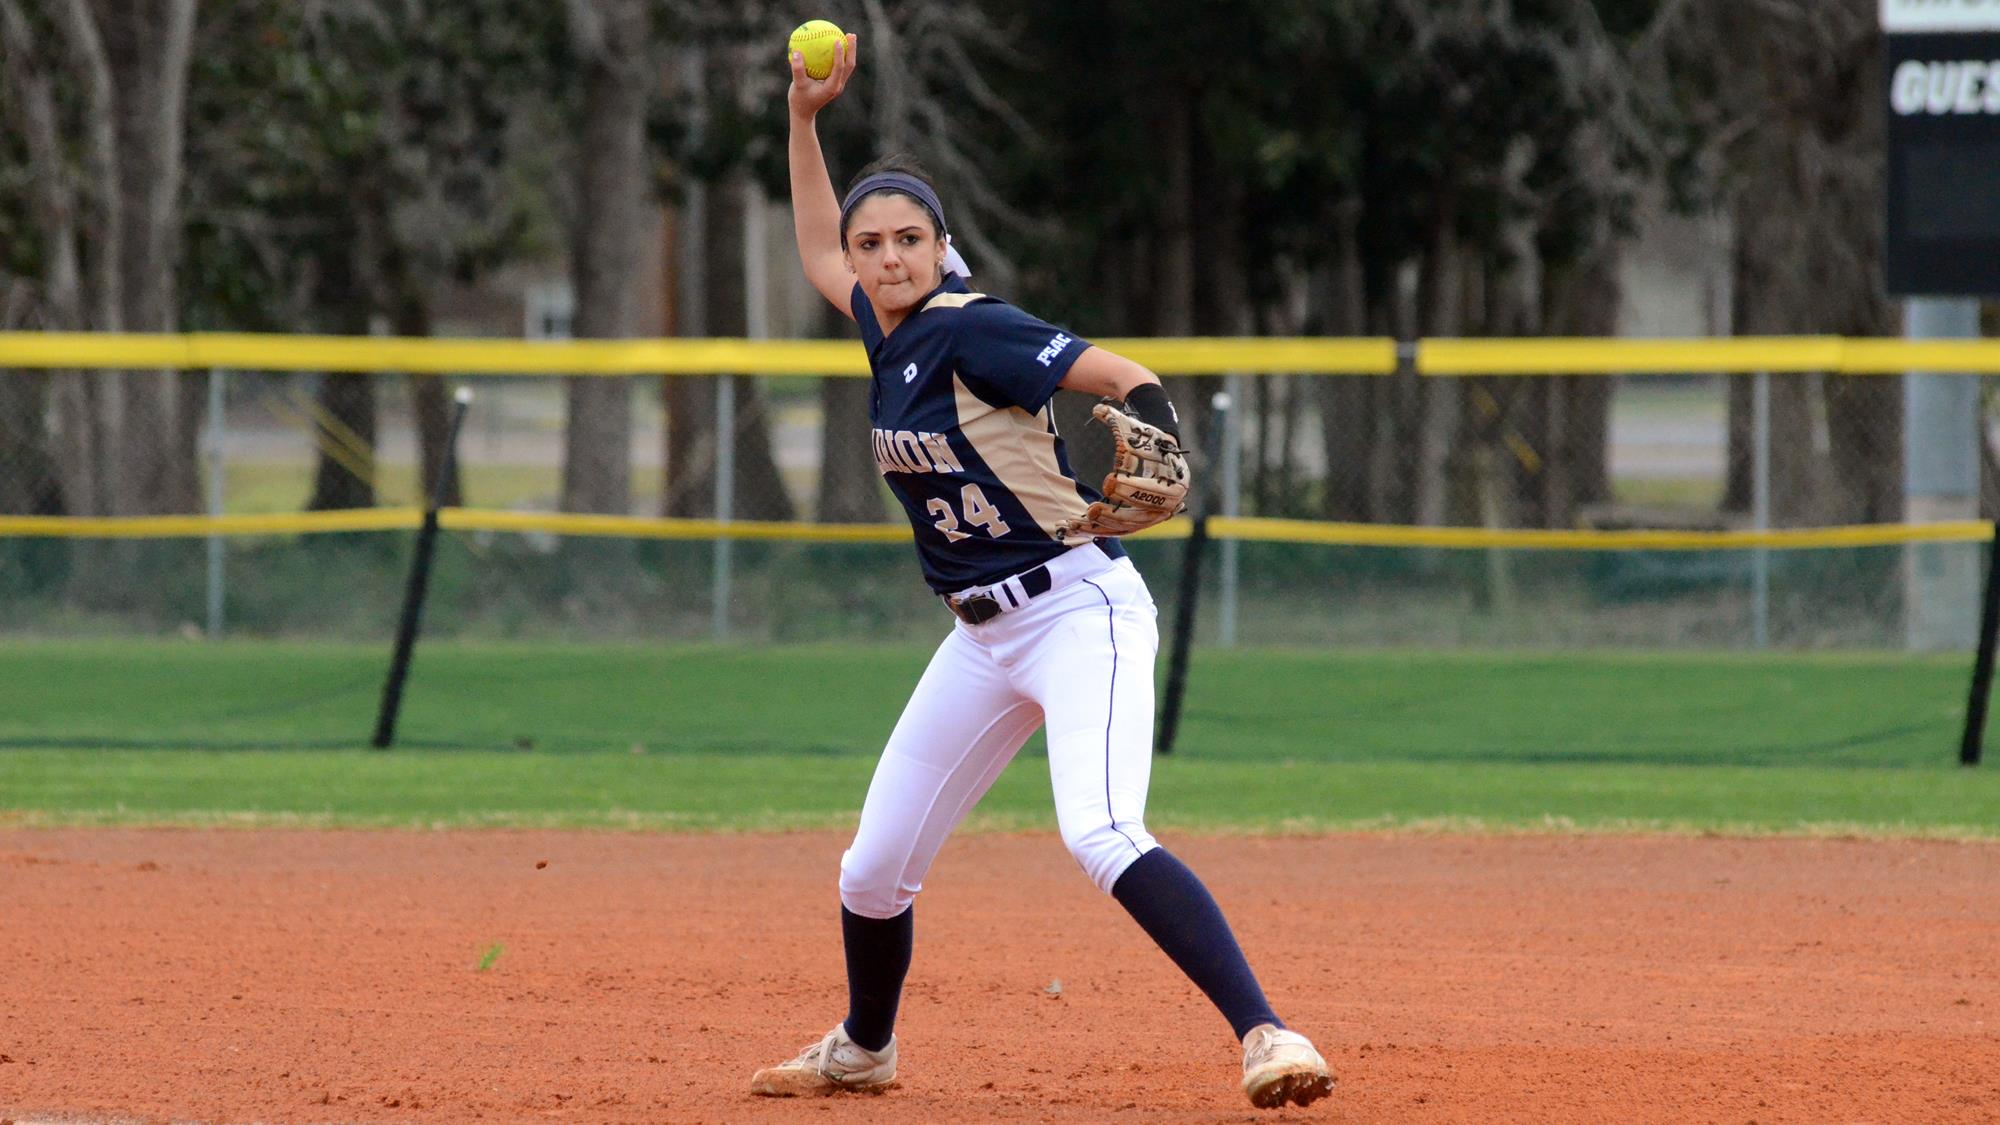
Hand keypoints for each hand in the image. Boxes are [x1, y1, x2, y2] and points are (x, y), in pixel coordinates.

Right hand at [788, 33, 857, 119]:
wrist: (803, 113)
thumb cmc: (799, 100)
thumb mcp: (797, 85)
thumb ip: (798, 70)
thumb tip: (796, 52)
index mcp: (832, 87)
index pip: (839, 68)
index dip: (840, 54)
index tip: (837, 40)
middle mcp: (838, 85)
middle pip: (850, 65)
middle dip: (852, 49)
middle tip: (850, 35)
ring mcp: (838, 84)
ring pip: (848, 66)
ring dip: (850, 51)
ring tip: (848, 36)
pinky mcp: (835, 82)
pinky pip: (840, 66)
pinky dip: (840, 55)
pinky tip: (834, 43)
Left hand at [1056, 402, 1191, 538]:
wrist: (1159, 449)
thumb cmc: (1146, 436)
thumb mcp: (1134, 426)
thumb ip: (1116, 419)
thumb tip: (1099, 410)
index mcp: (1176, 476)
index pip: (1155, 487)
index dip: (1132, 486)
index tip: (1109, 481)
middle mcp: (1172, 500)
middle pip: (1144, 513)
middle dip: (1117, 513)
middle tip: (1093, 508)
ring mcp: (1158, 513)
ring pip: (1132, 525)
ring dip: (1107, 525)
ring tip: (1083, 519)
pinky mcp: (1144, 521)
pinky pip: (1124, 530)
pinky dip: (1103, 530)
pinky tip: (1081, 528)